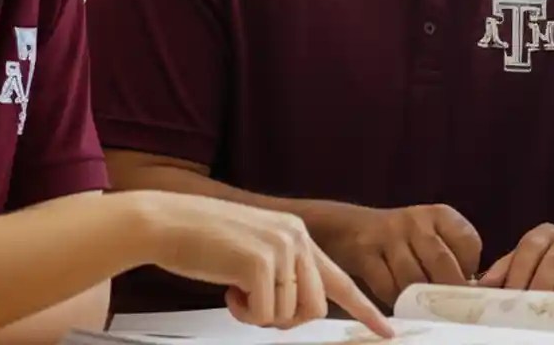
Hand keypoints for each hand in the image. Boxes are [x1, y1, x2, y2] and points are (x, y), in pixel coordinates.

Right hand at [139, 192, 393, 337]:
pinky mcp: (260, 262)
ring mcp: (281, 248)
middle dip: (286, 320)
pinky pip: (265, 314)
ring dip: (259, 315)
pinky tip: (226, 289)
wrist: (167, 222)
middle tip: (255, 307)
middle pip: (315, 308)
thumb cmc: (202, 240)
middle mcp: (296, 238)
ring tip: (236, 291)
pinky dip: (243, 313)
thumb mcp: (254, 249)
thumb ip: (282, 272)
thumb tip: (297, 310)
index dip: (365, 309)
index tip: (386, 330)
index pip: (339, 279)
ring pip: (290, 315)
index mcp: (297, 235)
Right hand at [322, 204, 481, 307]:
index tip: (465, 282)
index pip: (467, 242)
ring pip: (413, 278)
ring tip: (426, 308)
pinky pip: (386, 286)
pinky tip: (401, 302)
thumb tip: (472, 292)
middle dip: (448, 291)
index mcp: (440, 214)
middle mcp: (415, 220)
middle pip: (442, 262)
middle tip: (451, 309)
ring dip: (421, 299)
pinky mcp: (365, 253)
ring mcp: (388, 235)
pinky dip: (396, 300)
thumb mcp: (432, 237)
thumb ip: (453, 258)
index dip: (469, 268)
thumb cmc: (403, 242)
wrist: (352, 230)